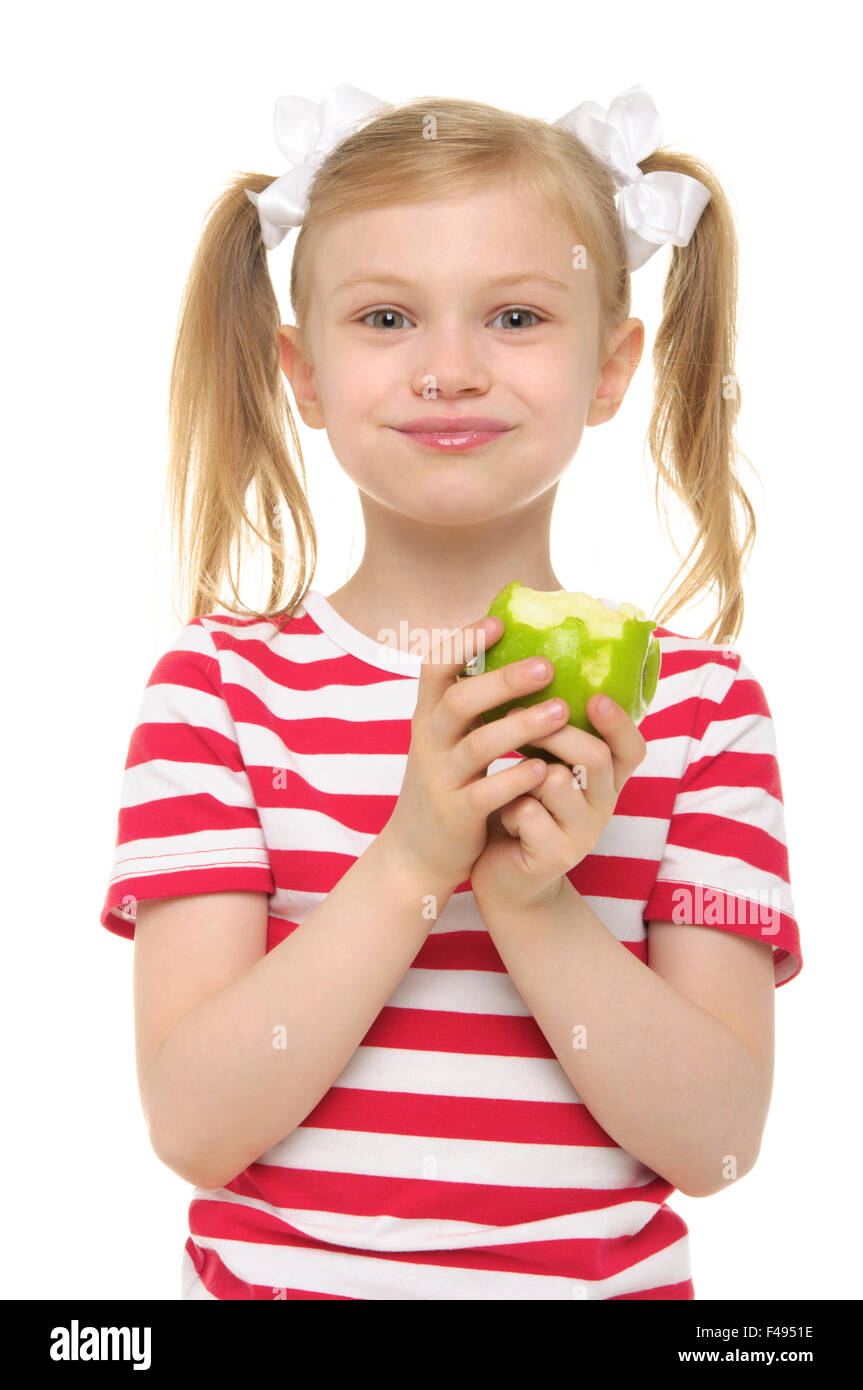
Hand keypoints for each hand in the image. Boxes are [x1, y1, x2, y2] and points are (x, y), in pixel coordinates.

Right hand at [382, 618, 573, 895]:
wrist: (416, 854)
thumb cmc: (447, 785)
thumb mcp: (449, 740)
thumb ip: (473, 705)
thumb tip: (518, 654)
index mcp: (429, 717)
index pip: (435, 668)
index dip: (463, 642)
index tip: (497, 621)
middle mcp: (429, 742)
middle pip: (459, 700)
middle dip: (502, 680)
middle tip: (547, 665)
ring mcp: (440, 779)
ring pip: (476, 745)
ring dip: (520, 725)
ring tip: (560, 711)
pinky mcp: (455, 814)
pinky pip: (485, 793)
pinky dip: (514, 778)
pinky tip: (544, 768)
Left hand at [469, 690, 648, 910]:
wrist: (505, 875)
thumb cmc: (520, 807)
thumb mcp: (541, 767)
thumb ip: (549, 734)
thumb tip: (529, 672)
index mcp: (605, 779)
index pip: (631, 747)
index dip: (618, 722)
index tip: (594, 697)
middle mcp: (603, 804)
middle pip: (593, 756)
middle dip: (554, 732)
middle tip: (517, 713)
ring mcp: (583, 833)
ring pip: (556, 782)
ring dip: (522, 775)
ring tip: (510, 784)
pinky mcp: (556, 856)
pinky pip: (528, 813)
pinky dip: (508, 808)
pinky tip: (504, 818)